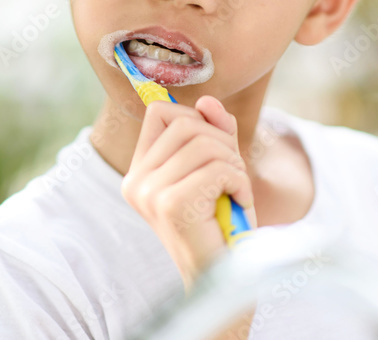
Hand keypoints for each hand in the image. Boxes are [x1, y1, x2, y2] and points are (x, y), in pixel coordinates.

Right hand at [120, 95, 257, 291]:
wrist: (221, 277)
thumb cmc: (220, 224)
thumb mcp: (218, 168)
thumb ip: (215, 133)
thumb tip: (209, 101)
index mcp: (140, 171)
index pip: (159, 112)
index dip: (193, 117)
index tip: (213, 143)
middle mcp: (137, 181)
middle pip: (186, 123)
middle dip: (222, 142)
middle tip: (232, 174)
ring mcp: (150, 194)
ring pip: (205, 144)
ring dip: (234, 165)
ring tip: (236, 191)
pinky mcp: (172, 205)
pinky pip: (218, 169)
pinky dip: (240, 182)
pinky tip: (237, 202)